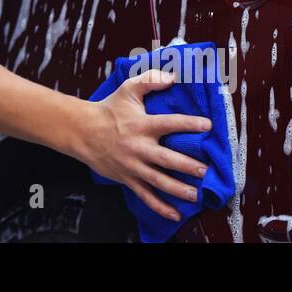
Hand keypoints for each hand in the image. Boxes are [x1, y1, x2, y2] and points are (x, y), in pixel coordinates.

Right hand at [76, 69, 212, 222]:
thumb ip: (150, 80)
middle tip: (205, 171)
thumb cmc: (109, 109)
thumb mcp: (128, 89)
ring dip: (178, 189)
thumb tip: (172, 77)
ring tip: (196, 195)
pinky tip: (174, 214)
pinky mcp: (127, 178)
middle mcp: (139, 146)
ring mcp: (133, 165)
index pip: (170, 123)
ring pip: (159, 180)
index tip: (208, 126)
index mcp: (142, 124)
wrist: (82, 131)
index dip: (190, 124)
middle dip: (188, 166)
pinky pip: (145, 195)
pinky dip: (159, 206)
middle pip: (167, 158)